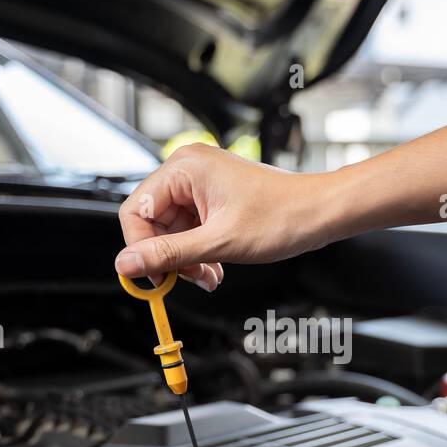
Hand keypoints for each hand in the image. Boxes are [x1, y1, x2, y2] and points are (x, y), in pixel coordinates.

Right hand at [114, 144, 345, 290]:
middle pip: (152, 223)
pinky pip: (190, 229)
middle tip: (191, 278)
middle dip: (170, 257)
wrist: (320, 212)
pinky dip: (198, 252)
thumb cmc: (282, 216)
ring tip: (209, 276)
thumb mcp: (218, 243)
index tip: (155, 276)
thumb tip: (126, 264)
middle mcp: (188, 169)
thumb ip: (168, 254)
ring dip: (186, 259)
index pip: (135, 212)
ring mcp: (201, 183)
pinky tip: (214, 268)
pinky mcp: (213, 197)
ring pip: (172, 230)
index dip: (141, 249)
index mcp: (184, 168)